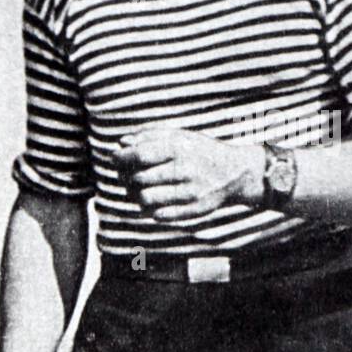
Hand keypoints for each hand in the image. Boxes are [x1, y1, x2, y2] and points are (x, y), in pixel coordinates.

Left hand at [114, 128, 260, 221]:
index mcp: (180, 148)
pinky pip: (160, 215)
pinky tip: (155, 202)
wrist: (235, 173)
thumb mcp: (179, 136)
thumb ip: (149, 136)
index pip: (140, 155)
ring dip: (137, 195)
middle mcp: (186, 169)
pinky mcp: (195, 210)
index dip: (121, 158)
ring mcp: (191, 192)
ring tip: (140, 190)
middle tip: (128, 176)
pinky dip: (151, 209)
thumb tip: (121, 143)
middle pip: (138, 178)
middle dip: (127, 178)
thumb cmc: (199, 151)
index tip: (116, 158)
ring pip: (145, 199)